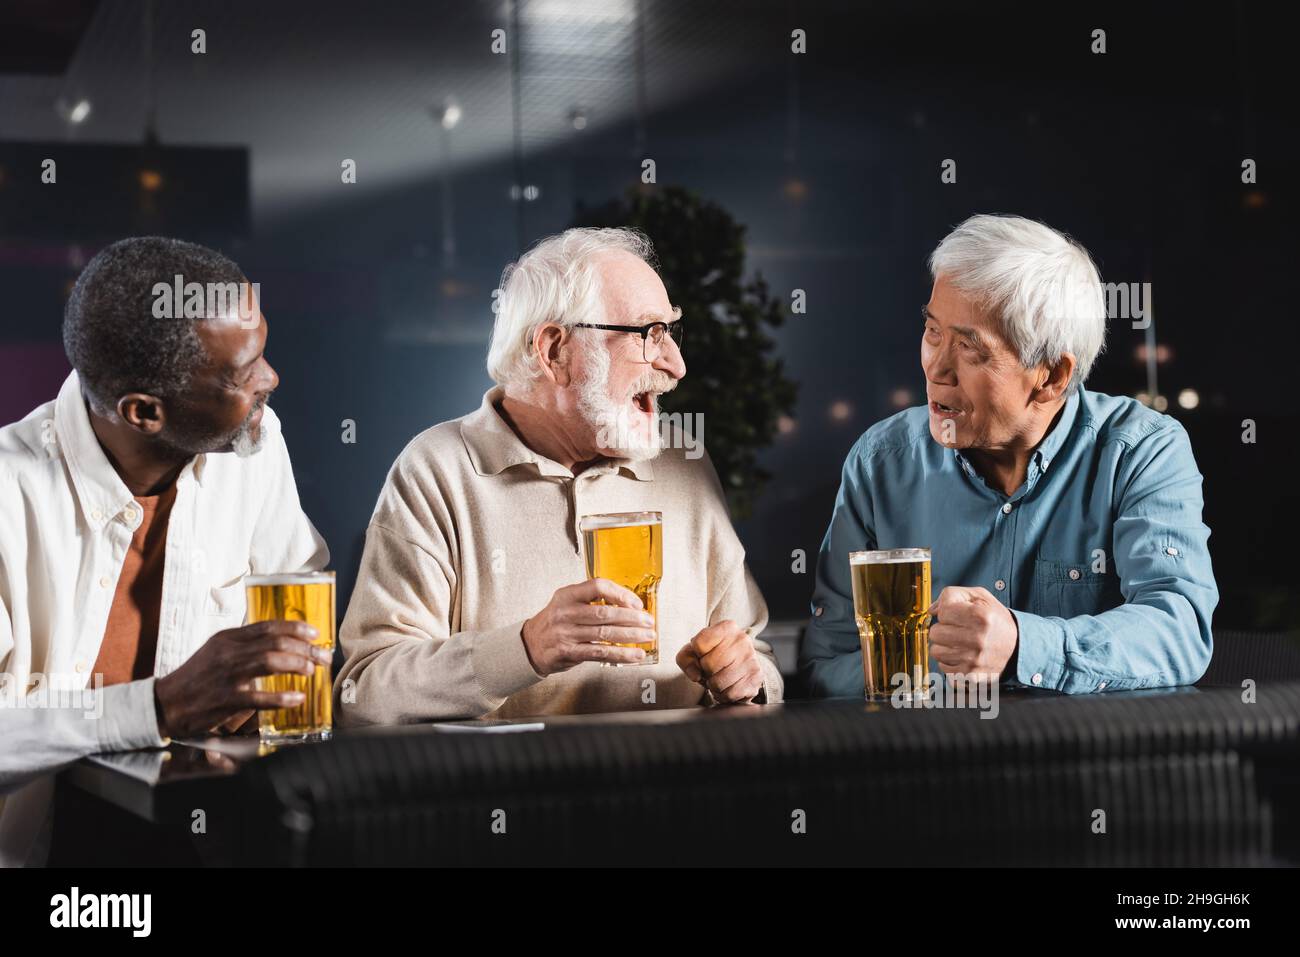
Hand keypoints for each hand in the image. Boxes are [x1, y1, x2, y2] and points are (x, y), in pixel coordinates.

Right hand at [153, 620, 330, 737]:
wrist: (165, 703)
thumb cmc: (197, 678)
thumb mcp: (217, 652)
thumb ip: (244, 646)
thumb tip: (279, 643)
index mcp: (228, 638)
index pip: (268, 626)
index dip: (295, 628)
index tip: (315, 633)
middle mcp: (228, 652)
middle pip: (275, 643)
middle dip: (305, 648)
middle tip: (322, 657)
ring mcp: (227, 675)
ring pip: (270, 662)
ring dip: (296, 665)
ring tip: (311, 671)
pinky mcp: (225, 700)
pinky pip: (259, 697)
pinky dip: (281, 698)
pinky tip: (297, 698)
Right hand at [521, 579, 656, 674]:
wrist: (530, 645)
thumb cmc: (556, 623)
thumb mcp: (567, 603)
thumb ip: (592, 601)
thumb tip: (629, 605)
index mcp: (567, 595)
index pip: (597, 586)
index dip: (620, 593)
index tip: (636, 603)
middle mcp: (565, 612)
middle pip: (605, 612)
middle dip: (632, 618)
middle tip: (649, 621)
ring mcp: (565, 633)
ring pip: (605, 634)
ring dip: (631, 636)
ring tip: (648, 636)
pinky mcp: (568, 653)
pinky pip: (600, 653)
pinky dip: (621, 654)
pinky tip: (635, 655)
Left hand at [676, 620, 762, 704]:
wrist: (740, 665)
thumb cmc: (714, 655)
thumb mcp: (694, 650)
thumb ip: (685, 658)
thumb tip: (695, 675)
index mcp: (727, 627)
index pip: (699, 644)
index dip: (696, 654)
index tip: (703, 653)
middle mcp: (742, 640)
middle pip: (708, 664)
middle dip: (705, 672)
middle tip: (711, 670)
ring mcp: (751, 659)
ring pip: (718, 682)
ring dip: (713, 685)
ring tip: (718, 678)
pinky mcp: (756, 678)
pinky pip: (729, 694)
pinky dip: (723, 695)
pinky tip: (727, 686)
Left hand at [928, 586, 1018, 680]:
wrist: (1018, 648)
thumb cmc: (996, 621)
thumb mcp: (981, 597)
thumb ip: (953, 595)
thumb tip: (932, 610)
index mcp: (981, 616)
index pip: (943, 612)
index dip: (946, 612)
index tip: (955, 615)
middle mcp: (977, 639)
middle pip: (935, 633)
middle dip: (943, 629)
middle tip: (956, 630)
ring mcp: (974, 660)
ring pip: (936, 651)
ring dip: (944, 646)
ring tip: (958, 643)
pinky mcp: (971, 676)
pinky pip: (943, 668)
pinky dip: (949, 662)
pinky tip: (962, 656)